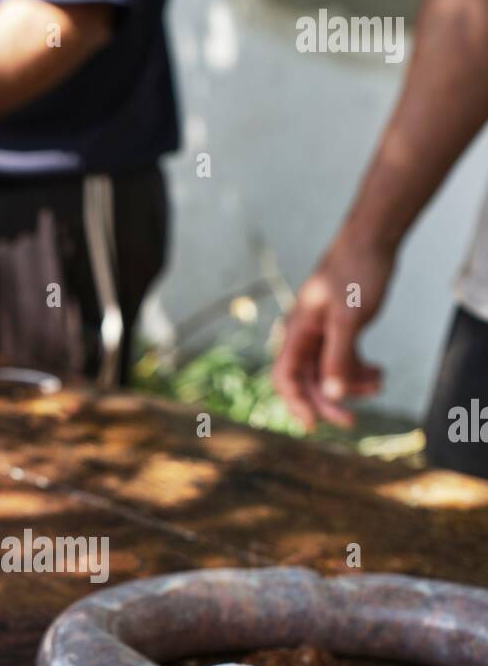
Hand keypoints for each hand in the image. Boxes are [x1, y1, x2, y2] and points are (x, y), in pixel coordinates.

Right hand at [272, 238, 396, 430]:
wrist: (374, 239)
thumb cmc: (356, 272)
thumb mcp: (349, 319)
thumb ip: (339, 358)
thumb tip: (333, 395)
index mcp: (298, 331)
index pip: (286, 377)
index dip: (296, 404)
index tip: (312, 425)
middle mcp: (306, 335)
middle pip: (309, 381)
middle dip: (330, 401)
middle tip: (352, 421)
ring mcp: (323, 333)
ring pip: (330, 373)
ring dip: (352, 386)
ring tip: (379, 383)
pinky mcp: (341, 329)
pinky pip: (345, 361)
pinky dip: (360, 371)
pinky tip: (380, 373)